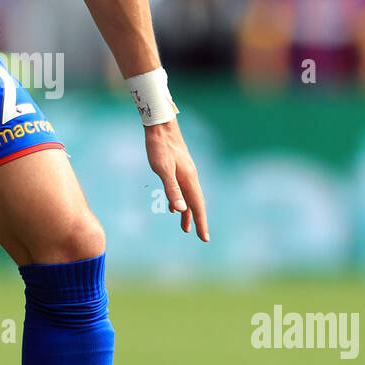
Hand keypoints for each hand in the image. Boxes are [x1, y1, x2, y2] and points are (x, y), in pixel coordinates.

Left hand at [145, 118, 208, 240]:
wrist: (160, 126)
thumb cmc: (160, 147)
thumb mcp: (163, 170)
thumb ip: (171, 189)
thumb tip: (180, 210)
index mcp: (189, 179)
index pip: (197, 206)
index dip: (201, 223)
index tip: (204, 238)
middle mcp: (190, 177)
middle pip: (196, 203)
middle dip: (198, 220)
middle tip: (201, 237)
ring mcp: (185, 172)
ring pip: (188, 197)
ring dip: (187, 212)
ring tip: (185, 227)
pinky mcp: (178, 168)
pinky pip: (181, 190)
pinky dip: (179, 201)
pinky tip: (172, 207)